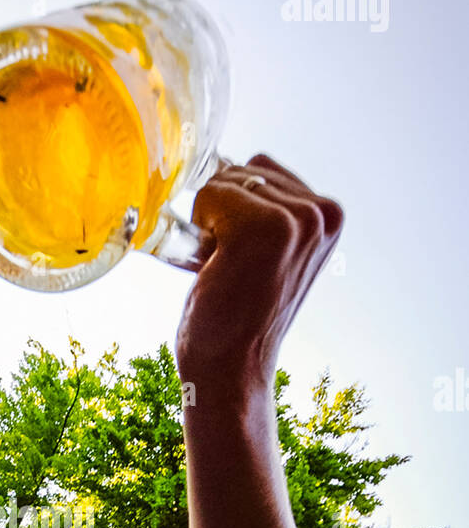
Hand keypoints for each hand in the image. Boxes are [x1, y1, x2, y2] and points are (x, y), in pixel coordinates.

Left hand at [176, 155, 342, 387]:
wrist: (229, 367)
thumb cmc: (235, 313)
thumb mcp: (266, 251)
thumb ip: (262, 206)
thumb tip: (219, 160)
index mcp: (329, 216)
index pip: (262, 168)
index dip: (237, 210)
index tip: (246, 258)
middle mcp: (322, 213)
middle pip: (243, 168)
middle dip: (223, 214)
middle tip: (233, 268)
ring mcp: (297, 218)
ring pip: (223, 181)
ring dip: (211, 224)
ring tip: (228, 269)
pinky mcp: (266, 227)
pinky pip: (208, 194)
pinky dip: (198, 228)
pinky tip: (216, 266)